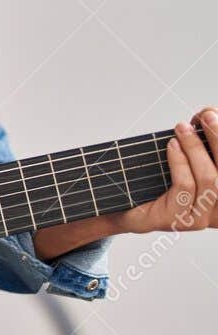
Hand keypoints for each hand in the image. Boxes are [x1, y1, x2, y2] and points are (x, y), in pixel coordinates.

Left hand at [114, 107, 217, 233]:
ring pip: (209, 179)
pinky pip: (185, 186)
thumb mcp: (186, 159)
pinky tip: (172, 145)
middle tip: (206, 117)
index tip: (215, 116)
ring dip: (195, 149)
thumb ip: (200, 142)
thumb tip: (209, 113)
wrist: (125, 206)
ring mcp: (199, 219)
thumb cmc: (158, 180)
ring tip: (182, 128)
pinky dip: (180, 162)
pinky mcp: (178, 220)